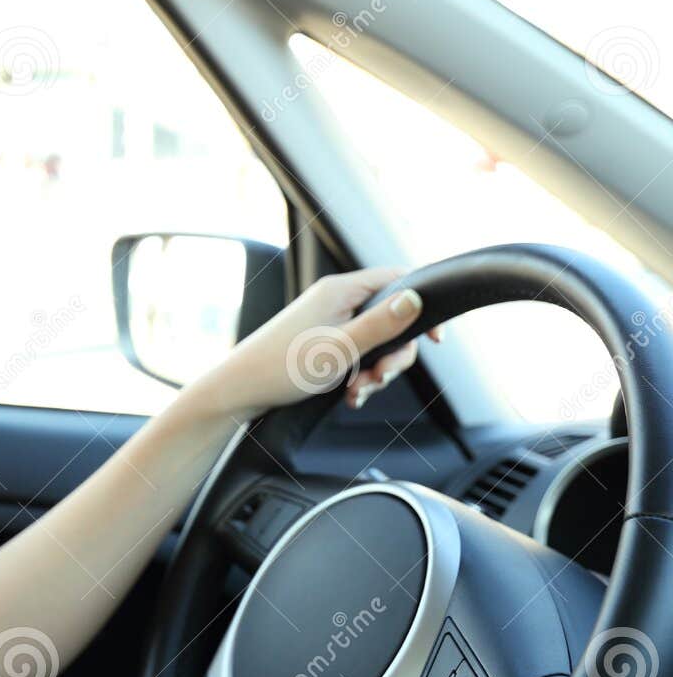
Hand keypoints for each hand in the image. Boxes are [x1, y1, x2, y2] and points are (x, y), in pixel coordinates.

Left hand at [194, 266, 440, 420]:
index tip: (435, 340)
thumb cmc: (283, 366)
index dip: (421, 307)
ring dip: (375, 372)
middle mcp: (335, 300)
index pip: (398, 280)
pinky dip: (359, 377)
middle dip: (393, 355)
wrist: (240, 391)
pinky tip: (349, 396)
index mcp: (340, 290)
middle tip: (379, 378)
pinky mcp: (322, 343)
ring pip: (375, 343)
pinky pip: (356, 355)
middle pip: (391, 319)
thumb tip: (417, 298)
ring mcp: (328, 322)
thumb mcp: (342, 347)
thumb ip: (382, 324)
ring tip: (356, 391)